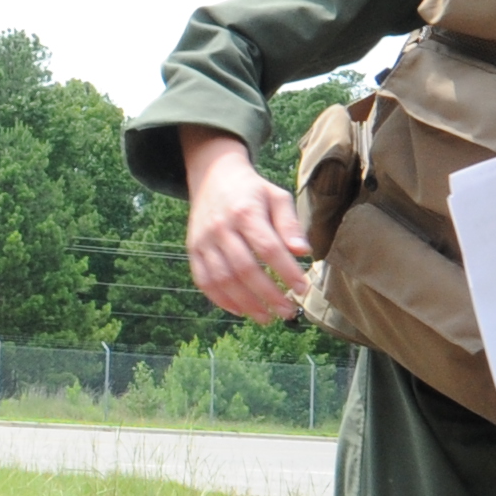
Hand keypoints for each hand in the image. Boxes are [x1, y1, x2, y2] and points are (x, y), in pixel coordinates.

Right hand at [182, 132, 313, 322]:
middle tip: (288, 311)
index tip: (302, 288)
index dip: (286, 271)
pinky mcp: (193, 250)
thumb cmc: (252, 191)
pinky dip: (221, 300)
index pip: (268, 248)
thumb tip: (303, 252)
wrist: (213, 177)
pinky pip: (204, 281)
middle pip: (245, 268)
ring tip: (267, 318)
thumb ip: (290, 224)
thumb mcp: (276, 197)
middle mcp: (221, 227)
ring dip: (246, 304)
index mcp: (245, 211)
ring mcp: (203, 241)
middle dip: (268, 295)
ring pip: (223, 279)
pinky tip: (240, 311)